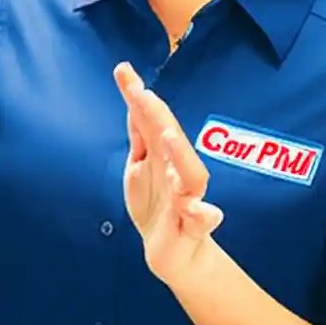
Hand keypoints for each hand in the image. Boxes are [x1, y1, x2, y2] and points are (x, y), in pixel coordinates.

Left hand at [113, 63, 223, 284]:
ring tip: (169, 137)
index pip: (152, 121)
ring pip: (192, 175)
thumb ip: (140, 132)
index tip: (123, 72)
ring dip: (180, 156)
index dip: (138, 97)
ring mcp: (188, 198)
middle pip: (172, 140)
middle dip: (159, 116)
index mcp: (164, 156)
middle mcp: (179, 172)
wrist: (170, 252)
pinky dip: (202, 215)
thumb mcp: (140, 164)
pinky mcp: (193, 228)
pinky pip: (202, 220)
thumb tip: (134, 93)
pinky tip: (195, 209)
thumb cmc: (158, 204)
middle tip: (143, 93)